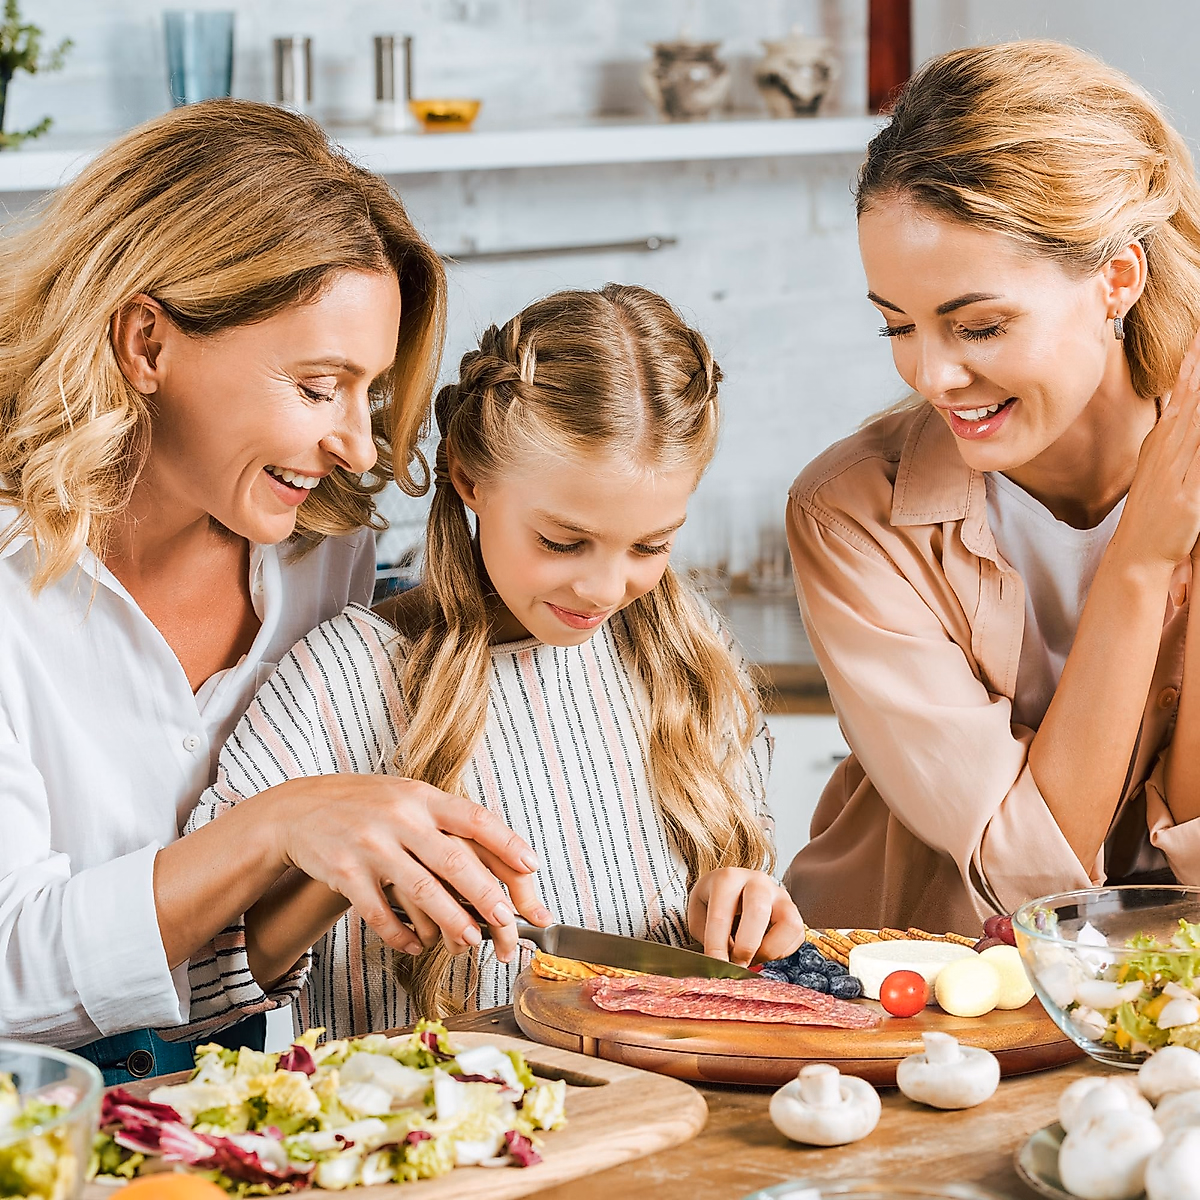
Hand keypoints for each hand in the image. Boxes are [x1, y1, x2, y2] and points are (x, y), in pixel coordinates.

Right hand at [260, 775, 551, 962]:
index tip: (532, 866)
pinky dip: (402, 935)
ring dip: (450, 921)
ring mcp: (372, 845)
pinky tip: (416, 946)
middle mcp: (400, 818)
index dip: (506, 843)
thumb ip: (445, 819)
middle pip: (453, 860)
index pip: (474, 818)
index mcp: (422, 797)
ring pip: (420, 891)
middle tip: (508, 922)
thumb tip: (500, 853)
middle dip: (484, 895)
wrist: (298, 808)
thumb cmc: (366, 805)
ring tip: (471, 942)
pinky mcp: (345, 873)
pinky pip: (379, 913)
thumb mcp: (407, 796)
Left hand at [687, 868, 805, 965]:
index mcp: (727, 878)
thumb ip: (706, 934)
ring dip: (769, 949)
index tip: (716, 965)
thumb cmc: (714, 901)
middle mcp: (757, 881)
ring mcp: (780, 893)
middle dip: (746, 945)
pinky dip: (781, 951)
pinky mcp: (794, 909)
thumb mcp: (699, 912)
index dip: (717, 945)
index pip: (721, 914)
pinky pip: (797, 935)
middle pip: (758, 910)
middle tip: (737, 964)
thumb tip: (724, 958)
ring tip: (752, 957)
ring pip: (788, 923)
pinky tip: (763, 951)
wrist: (734, 887)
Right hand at [1120, 325, 1199, 569]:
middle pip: (1191, 398)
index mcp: (1162, 442)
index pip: (1181, 391)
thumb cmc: (1155, 515)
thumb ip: (1178, 442)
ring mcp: (1175, 471)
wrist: (1138, 554)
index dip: (1192, 361)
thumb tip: (1185, 413)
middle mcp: (1167, 450)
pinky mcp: (1188, 496)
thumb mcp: (1164, 470)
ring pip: (1199, 422)